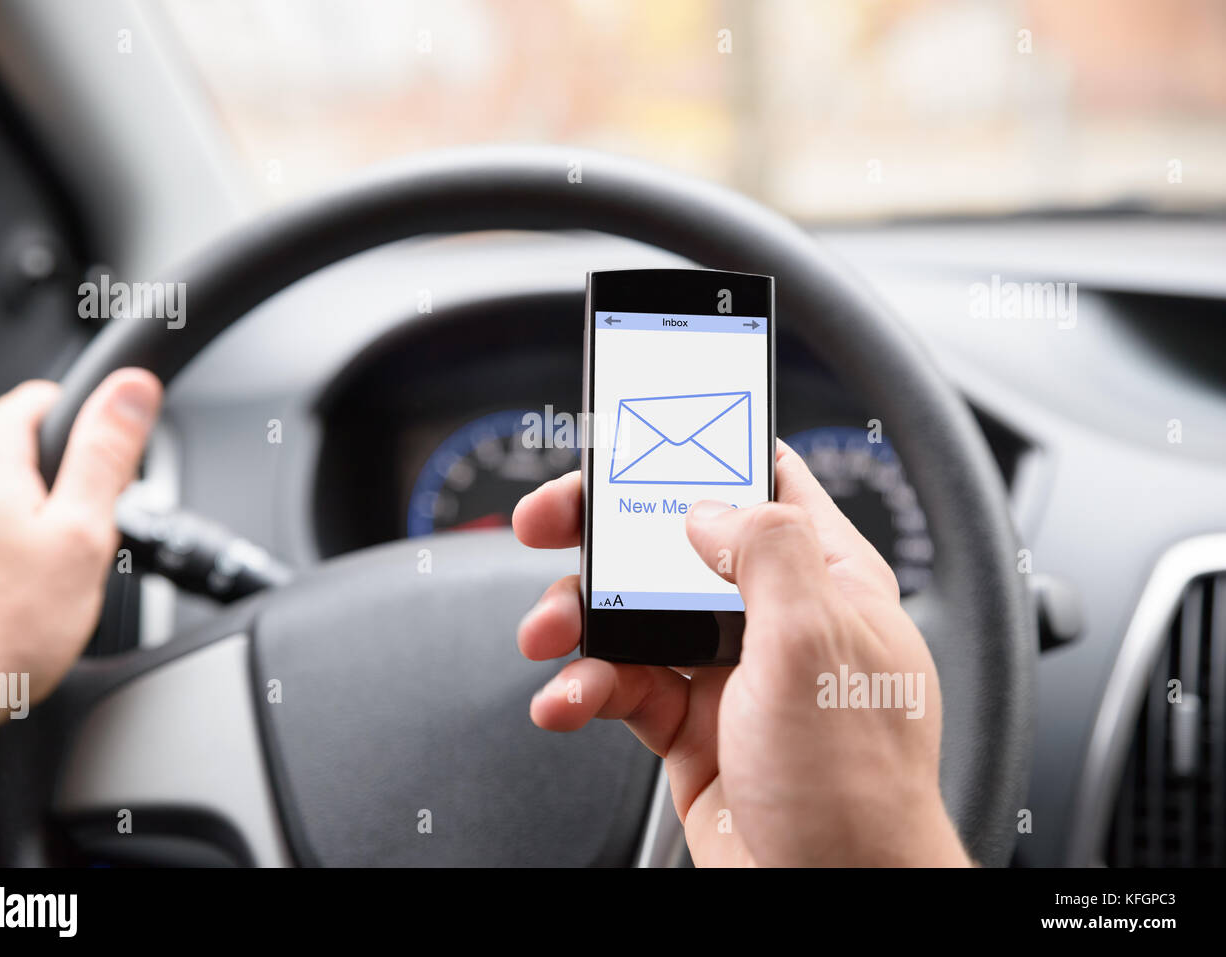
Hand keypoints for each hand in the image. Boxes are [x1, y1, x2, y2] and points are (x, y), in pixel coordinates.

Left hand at [0, 370, 161, 783]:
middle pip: (30, 442)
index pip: (55, 396)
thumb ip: (108, 451)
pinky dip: (5, 543)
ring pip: (8, 484)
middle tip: (79, 541)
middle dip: (66, 483)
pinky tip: (14, 588)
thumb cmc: (3, 627)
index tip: (107, 485)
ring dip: (36, 516)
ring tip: (44, 573)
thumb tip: (133, 386)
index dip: (95, 437)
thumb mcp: (83, 532)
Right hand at [512, 440, 969, 866]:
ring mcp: (726, 671)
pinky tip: (566, 701)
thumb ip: (766, 552)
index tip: (632, 441)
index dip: (694, 452)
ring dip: (577, 620)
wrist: (827, 896)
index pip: (759, 482)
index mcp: (824, 576)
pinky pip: (620, 686)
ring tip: (545, 636)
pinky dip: (582, 689)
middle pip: (672, 543)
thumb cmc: (857, 789)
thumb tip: (706, 507)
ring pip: (632, 616)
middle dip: (602, 534)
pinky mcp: (688, 724)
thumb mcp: (816, 646)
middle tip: (546, 523)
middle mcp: (772, 616)